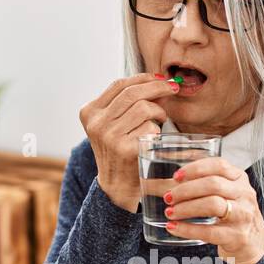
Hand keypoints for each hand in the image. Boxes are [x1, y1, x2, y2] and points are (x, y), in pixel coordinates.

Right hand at [79, 72, 179, 211]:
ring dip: (159, 112)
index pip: (119, 84)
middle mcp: (96, 123)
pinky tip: (154, 138)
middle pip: (133, 93)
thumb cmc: (120, 150)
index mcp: (90, 112)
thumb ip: (128, 103)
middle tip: (173, 89)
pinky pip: (150, 128)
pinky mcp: (125, 149)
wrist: (116, 186)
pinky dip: (157, 130)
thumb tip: (159, 81)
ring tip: (160, 120)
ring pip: (143, 108)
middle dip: (158, 87)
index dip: (143, 78)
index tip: (161, 78)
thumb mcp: (114, 124)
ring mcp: (109, 137)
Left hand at [161, 157, 263, 263]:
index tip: (177, 176)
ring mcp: (243, 215)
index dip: (195, 168)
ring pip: (213, 205)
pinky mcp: (237, 236)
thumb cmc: (234, 215)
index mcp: (240, 179)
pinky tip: (174, 227)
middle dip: (186, 190)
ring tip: (170, 212)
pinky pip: (209, 231)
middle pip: (213, 184)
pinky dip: (187, 229)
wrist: (254, 245)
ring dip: (186, 208)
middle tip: (169, 197)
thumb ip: (201, 185)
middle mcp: (244, 194)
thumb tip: (158, 183)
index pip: (219, 165)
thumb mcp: (225, 194)